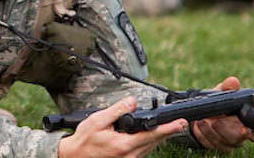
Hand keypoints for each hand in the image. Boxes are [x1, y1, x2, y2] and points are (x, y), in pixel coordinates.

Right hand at [57, 96, 187, 157]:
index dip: (168, 128)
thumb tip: (132, 101)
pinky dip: (148, 143)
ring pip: (150, 149)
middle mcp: (129, 156)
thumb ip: (117, 110)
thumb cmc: (84, 140)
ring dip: (159, 138)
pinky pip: (142, 153)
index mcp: (123, 145)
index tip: (180, 123)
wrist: (73, 157)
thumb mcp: (98, 121)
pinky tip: (149, 137)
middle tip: (180, 124)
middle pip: (154, 142)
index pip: (151, 135)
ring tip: (169, 128)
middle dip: (167, 132)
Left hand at [190, 77, 253, 152]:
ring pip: (232, 141)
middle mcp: (245, 131)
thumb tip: (233, 81)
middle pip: (253, 136)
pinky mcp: (221, 146)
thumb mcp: (221, 93)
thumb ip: (227, 87)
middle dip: (243, 131)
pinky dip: (207, 134)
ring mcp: (234, 141)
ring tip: (207, 120)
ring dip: (219, 131)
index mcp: (249, 117)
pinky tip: (201, 125)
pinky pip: (216, 144)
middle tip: (230, 122)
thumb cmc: (217, 105)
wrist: (199, 117)